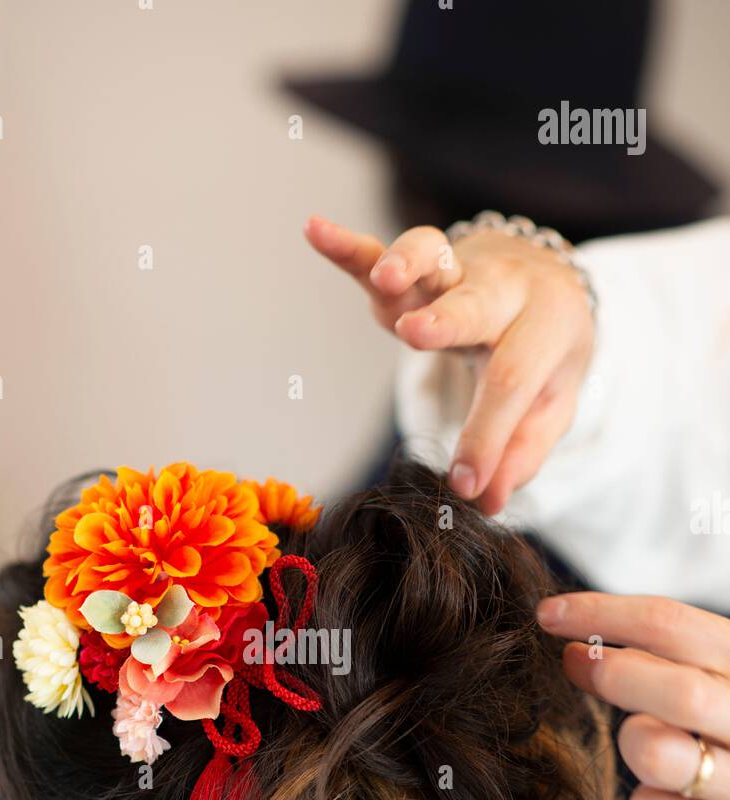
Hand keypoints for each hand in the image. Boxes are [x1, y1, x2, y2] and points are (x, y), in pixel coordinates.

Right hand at [305, 214, 594, 514]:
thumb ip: (521, 454)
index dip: (485, 437)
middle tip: (416, 336)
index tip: (464, 486)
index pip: (512, 382)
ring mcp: (459, 269)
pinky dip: (348, 246)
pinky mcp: (421, 264)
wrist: (548, 280)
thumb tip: (485, 503)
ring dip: (404, 265)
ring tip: (383, 281)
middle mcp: (505, 288)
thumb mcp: (550, 405)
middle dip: (445, 321)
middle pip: (475, 305)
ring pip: (431, 256)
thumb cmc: (544, 354)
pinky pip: (381, 251)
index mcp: (549, 324)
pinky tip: (314, 230)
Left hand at [537, 592, 729, 799]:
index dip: (604, 613)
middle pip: (677, 689)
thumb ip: (684, 667)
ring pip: (655, 751)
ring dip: (635, 742)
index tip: (550, 612)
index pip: (677, 626)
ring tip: (657, 749)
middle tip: (574, 662)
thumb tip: (586, 647)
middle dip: (613, 672)